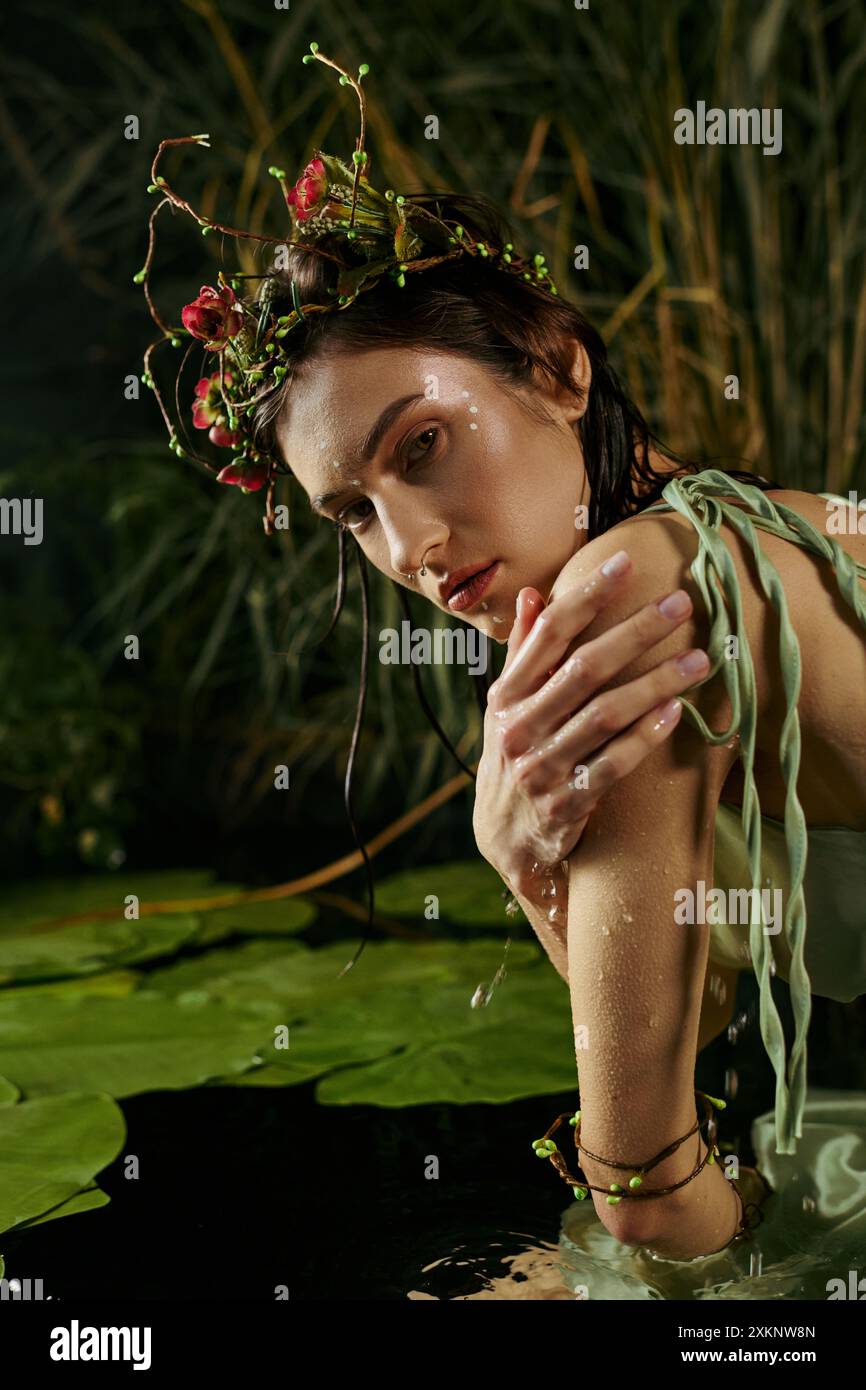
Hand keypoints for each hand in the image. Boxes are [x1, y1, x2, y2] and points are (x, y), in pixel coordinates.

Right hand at [472, 551, 708, 896]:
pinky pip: (613, 765)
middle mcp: (520, 728)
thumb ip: (524, 652)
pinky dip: (645, 737)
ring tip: (699, 659)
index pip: (548, 634)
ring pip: (606, 714)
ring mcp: (543, 768)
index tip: (624, 562)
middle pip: (585, 668)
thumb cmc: (516, 757)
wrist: (504, 838)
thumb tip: (535, 594)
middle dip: (636, 631)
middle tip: (682, 602)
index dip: (587, 595)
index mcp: (506, 696)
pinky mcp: (567, 805)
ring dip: (656, 682)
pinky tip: (677, 712)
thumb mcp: (508, 707)